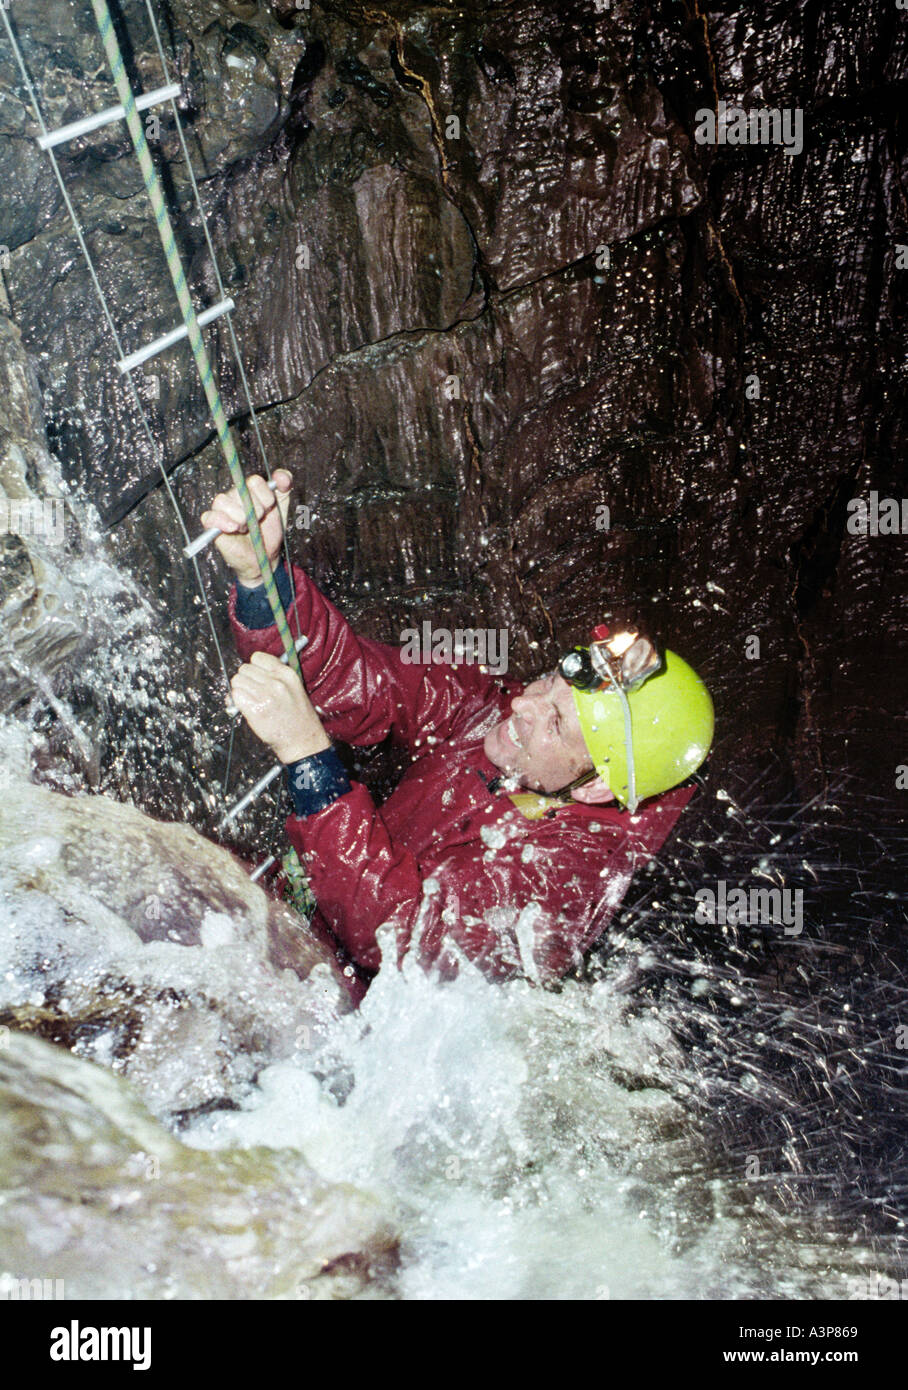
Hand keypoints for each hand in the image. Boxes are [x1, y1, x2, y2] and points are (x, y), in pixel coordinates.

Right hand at [201, 470, 292, 587]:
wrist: (263, 556)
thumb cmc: (268, 531)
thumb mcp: (281, 507)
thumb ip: (284, 487)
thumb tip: (282, 476)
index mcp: (248, 490)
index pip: (254, 481)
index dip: (265, 496)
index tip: (269, 509)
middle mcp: (233, 496)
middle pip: (239, 490)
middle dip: (255, 509)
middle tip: (257, 521)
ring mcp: (221, 510)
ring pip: (223, 501)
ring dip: (240, 517)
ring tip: (246, 528)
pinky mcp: (212, 525)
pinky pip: (208, 517)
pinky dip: (220, 521)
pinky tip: (234, 528)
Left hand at [230, 651, 329, 763]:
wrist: (302, 740)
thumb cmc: (297, 716)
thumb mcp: (293, 688)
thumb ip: (273, 676)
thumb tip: (247, 673)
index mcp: (287, 674)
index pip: (257, 658)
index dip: (254, 668)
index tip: (256, 678)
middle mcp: (276, 682)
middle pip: (244, 669)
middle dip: (245, 680)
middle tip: (252, 692)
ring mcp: (265, 696)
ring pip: (237, 681)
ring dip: (239, 690)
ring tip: (249, 700)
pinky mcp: (255, 710)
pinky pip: (235, 696)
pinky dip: (236, 702)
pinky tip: (245, 708)